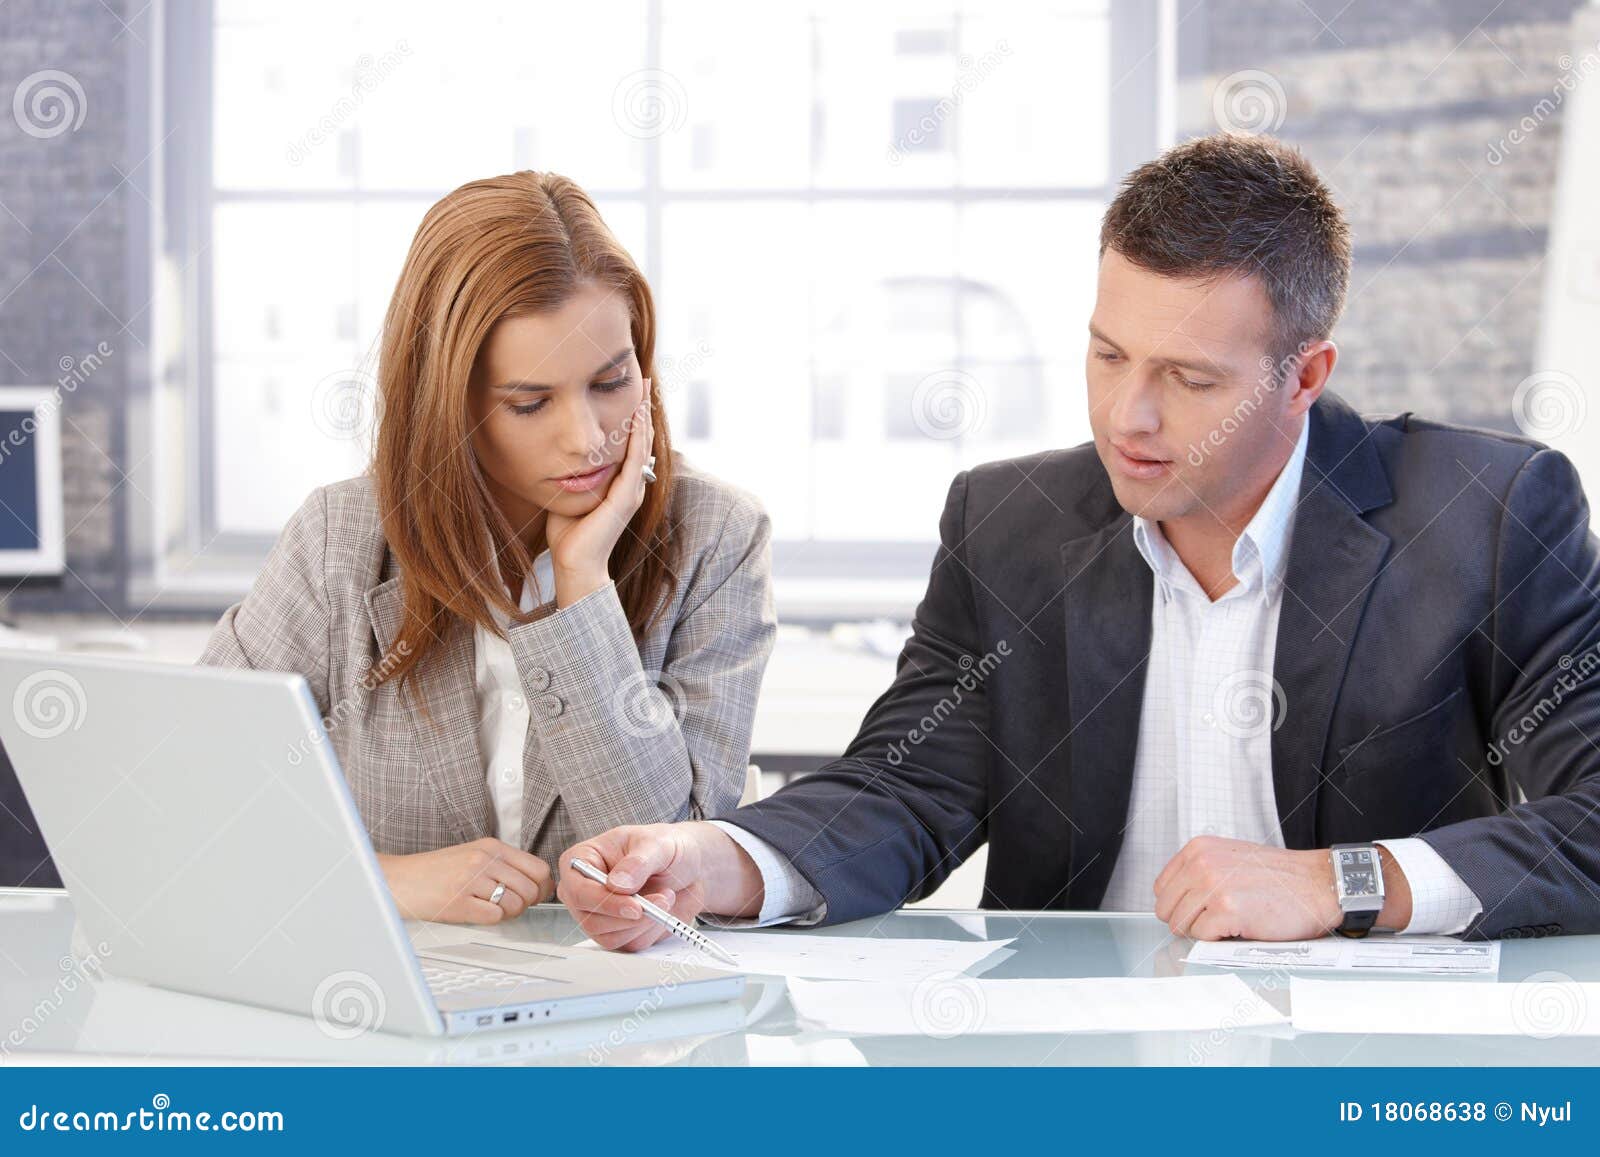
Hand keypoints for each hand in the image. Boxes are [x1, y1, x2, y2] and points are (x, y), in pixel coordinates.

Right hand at [377, 838, 553, 923]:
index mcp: (491, 847)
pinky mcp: (459, 903)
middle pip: (530, 889)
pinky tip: (476, 912)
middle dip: (525, 903)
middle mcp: (484, 861)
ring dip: (507, 913)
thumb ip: (503, 864)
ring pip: (515, 905)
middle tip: (508, 904)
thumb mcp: (472, 855)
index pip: (538, 868)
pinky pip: (494, 917)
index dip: (542, 886)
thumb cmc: (435, 871)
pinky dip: (490, 919)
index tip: (537, 894)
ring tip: (488, 907)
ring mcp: (471, 881)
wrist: (399, 880)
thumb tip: (537, 881)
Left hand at [545, 377, 653, 607]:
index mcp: (621, 486)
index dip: (633, 419)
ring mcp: (632, 492)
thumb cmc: (567, 534)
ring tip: (644, 390)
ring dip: (644, 416)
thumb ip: (574, 474)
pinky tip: (636, 416)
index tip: (631, 393)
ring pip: (642, 445)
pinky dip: (637, 436)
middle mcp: (632, 486)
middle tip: (643, 381)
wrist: (574, 564)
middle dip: (643, 410)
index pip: (631, 445)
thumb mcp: (571, 493)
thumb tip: (562, 455)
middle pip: (642, 440)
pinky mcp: (626, 497)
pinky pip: (634, 459)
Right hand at [557, 821, 765, 951]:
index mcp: (584, 860)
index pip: (575, 888)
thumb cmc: (672, 846)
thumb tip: (618, 882)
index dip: (605, 901)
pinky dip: (658, 933)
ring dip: (651, 923)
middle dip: (637, 914)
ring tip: (668, 896)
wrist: (695, 867)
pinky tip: (668, 912)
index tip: (637, 904)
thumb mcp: (660, 842)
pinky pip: (633, 947)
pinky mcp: (621, 936)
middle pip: (593, 919)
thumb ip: (639, 860)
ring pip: (615, 938)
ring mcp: (602, 916)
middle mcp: (587, 891)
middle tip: (664, 896)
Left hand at [1153, 835, 1342, 940]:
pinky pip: (1202, 937)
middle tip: (1217, 921)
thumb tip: (1174, 900)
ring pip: (1181, 925)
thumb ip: (1200, 872)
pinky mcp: (1227, 909)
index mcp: (1198, 849)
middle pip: (1166, 909)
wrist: (1319, 884)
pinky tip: (1242, 927)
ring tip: (1232, 921)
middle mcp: (1201, 863)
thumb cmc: (1281, 877)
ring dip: (1205, 931)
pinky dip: (1220, 939)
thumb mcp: (1230, 858)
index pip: (1161, 888)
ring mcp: (1213, 885)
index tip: (1198, 910)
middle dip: (1188, 922)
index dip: (1179, 905)